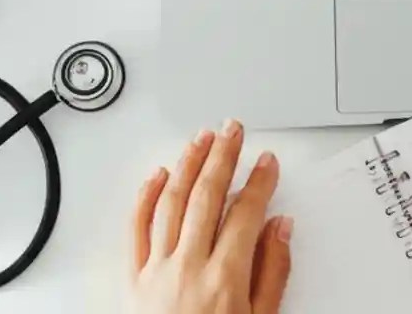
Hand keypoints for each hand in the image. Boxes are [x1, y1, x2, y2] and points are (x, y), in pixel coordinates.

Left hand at [129, 120, 292, 313]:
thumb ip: (273, 273)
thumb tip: (278, 228)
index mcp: (225, 279)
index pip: (246, 213)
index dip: (259, 181)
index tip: (267, 162)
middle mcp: (188, 268)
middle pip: (206, 196)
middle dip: (222, 157)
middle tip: (233, 130)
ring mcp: (156, 272)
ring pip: (170, 203)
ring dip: (187, 164)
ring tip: (200, 139)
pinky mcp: (132, 281)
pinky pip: (136, 230)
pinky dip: (145, 198)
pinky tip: (157, 176)